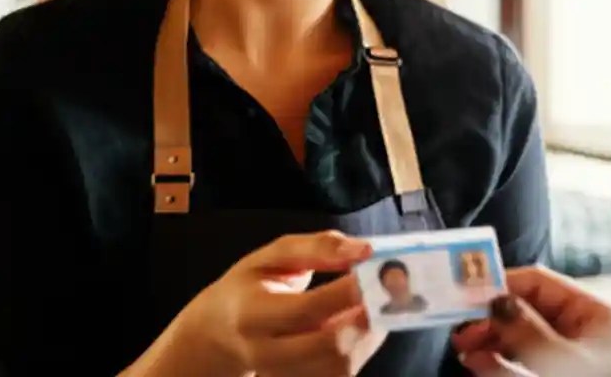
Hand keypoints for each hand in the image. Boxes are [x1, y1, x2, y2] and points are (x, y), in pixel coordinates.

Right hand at [182, 230, 386, 376]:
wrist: (219, 332)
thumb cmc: (250, 286)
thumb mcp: (272, 256)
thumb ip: (317, 247)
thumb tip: (365, 250)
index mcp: (252, 314)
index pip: (307, 309)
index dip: (349, 292)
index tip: (379, 269)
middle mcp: (265, 353)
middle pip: (329, 346)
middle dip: (367, 318)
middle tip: (390, 290)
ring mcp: (282, 376)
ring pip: (340, 366)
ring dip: (368, 334)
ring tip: (374, 303)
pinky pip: (340, 373)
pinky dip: (360, 348)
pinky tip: (359, 323)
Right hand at [452, 266, 610, 375]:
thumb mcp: (566, 359)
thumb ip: (529, 330)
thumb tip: (498, 301)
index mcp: (595, 315)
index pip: (539, 283)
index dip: (501, 284)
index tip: (467, 293)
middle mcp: (586, 334)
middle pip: (528, 314)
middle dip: (492, 321)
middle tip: (462, 332)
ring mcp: (576, 360)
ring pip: (525, 343)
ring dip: (494, 346)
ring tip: (468, 355)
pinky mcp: (567, 376)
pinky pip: (529, 366)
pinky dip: (505, 366)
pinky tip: (486, 368)